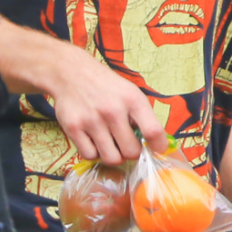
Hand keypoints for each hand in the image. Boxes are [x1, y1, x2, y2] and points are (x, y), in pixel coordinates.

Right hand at [0, 17, 163, 163]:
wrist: (73, 73)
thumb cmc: (107, 87)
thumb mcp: (131, 93)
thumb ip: (143, 116)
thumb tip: (156, 143)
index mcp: (133, 100)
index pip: (153, 131)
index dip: (158, 146)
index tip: (158, 150)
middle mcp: (113, 111)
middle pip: (131, 151)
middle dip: (132, 153)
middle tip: (127, 145)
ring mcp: (92, 121)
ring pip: (111, 158)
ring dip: (114, 156)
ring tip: (112, 145)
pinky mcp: (73, 128)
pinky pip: (89, 155)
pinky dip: (94, 153)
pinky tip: (95, 142)